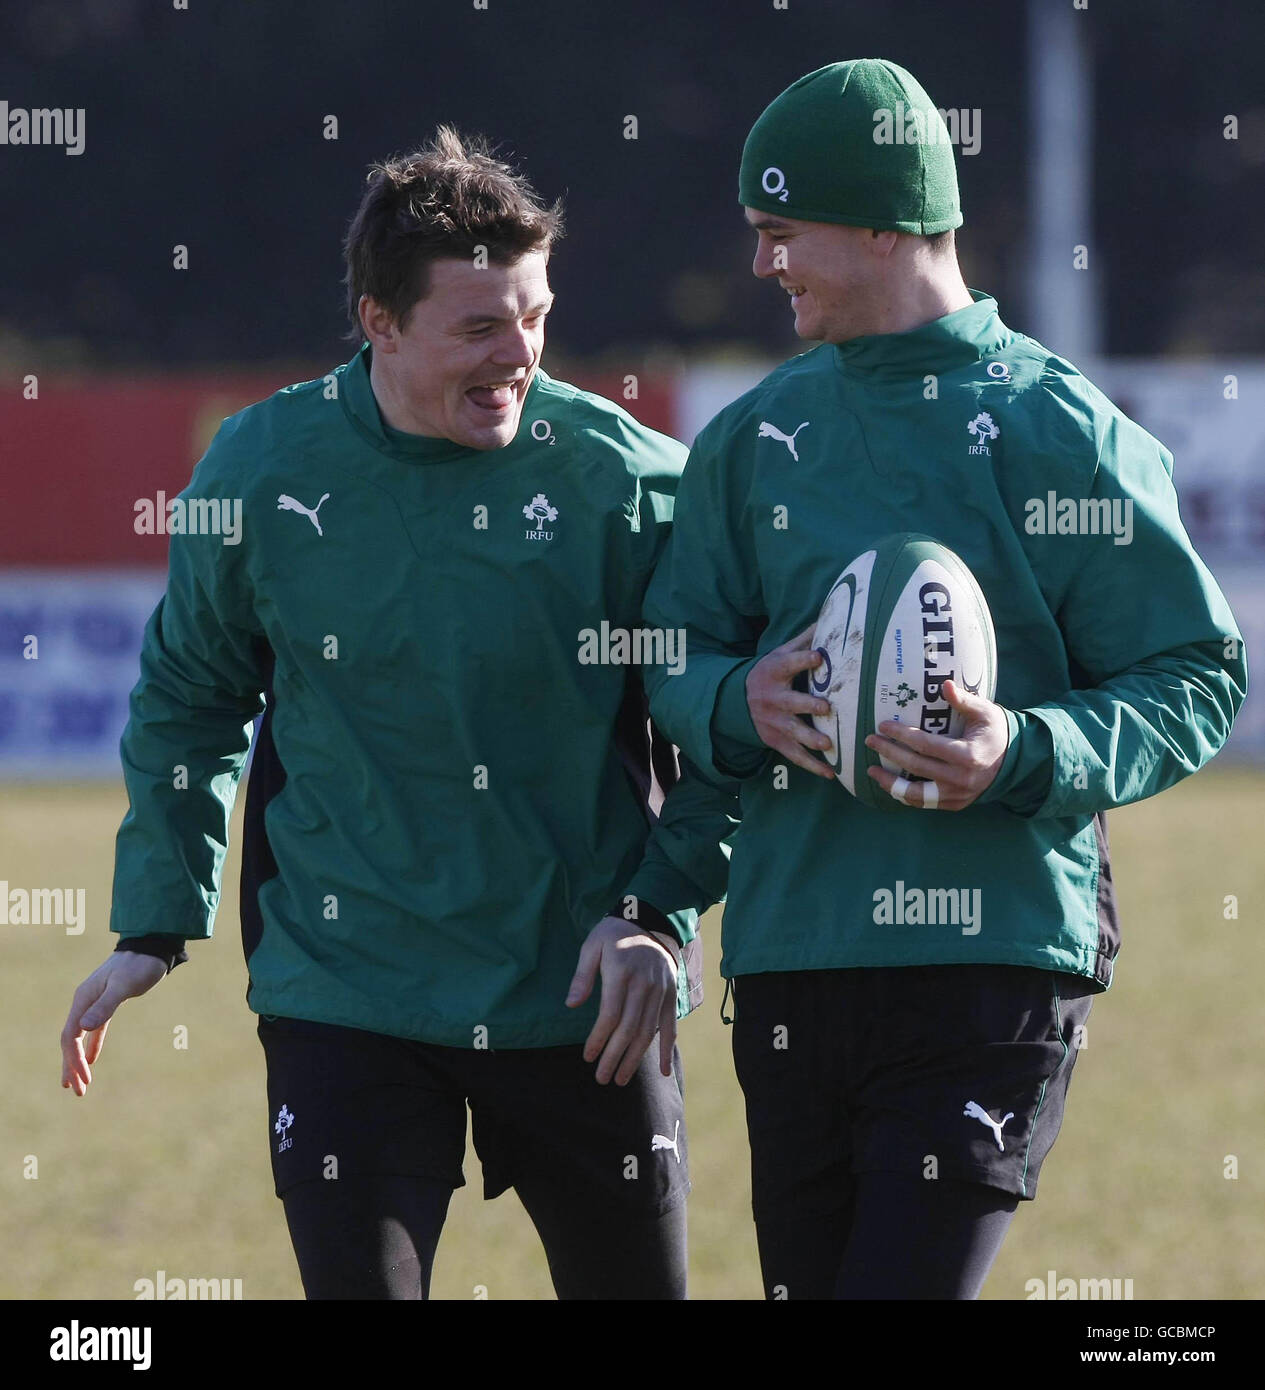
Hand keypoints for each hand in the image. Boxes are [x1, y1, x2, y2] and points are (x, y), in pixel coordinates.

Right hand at [61, 953, 168, 1095]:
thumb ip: (105, 1006)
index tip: (83, 1079)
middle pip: (70, 1041)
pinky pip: (94, 1030)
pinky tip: (92, 1060)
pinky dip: (91, 1046)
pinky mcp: (107, 1003)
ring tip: (79, 1083)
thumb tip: (83, 1028)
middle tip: (77, 1092)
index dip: (73, 1060)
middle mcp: (84, 1003)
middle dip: (72, 1067)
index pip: (70, 1037)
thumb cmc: (139, 965)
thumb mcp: (124, 985)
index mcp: (83, 1000)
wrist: (150, 947)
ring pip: (79, 1038)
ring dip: (78, 1061)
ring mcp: (94, 1003)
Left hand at [565, 916, 680, 1085]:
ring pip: (648, 1031)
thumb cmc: (614, 934)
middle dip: (615, 1057)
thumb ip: (582, 976)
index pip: (610, 1015)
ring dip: (635, 1058)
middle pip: (629, 1029)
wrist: (651, 919)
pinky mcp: (671, 994)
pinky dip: (668, 1048)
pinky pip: (670, 1025)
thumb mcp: (592, 946)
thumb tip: (571, 1004)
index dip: (599, 1039)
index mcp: (621, 974)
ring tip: (622, 1079)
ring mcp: (660, 991)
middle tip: (602, 1078)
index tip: (588, 1057)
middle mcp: (644, 986)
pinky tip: (663, 1070)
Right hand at [745, 625, 835, 780]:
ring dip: (810, 738)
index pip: (789, 664)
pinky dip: (812, 765)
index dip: (803, 660)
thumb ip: (804, 640)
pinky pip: (794, 755)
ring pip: (792, 732)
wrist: (737, 701)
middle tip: (826, 707)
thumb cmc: (769, 672)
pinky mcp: (775, 741)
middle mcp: (773, 698)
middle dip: (808, 705)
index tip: (818, 657)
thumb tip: (830, 617)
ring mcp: (773, 722)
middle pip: (790, 702)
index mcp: (775, 672)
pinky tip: (830, 773)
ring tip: (828, 745)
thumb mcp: (779, 653)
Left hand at [864, 679, 1008, 810]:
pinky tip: (891, 784)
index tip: (883, 726)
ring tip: (872, 771)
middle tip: (870, 741)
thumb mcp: (984, 712)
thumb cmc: (995, 731)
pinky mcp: (955, 804)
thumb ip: (964, 700)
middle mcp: (961, 779)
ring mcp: (957, 795)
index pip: (926, 745)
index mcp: (968, 756)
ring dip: (891, 783)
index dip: (902, 735)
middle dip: (889, 753)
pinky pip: (924, 802)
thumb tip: (945, 685)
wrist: (1014, 760)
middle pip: (916, 767)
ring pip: (916, 794)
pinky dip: (905, 794)